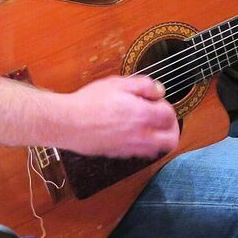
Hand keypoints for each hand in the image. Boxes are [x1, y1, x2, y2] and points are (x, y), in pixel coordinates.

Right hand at [62, 75, 179, 157]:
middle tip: (163, 119)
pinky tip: (132, 133)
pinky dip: (142, 145)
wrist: (66, 123)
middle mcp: (140, 135)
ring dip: (158, 138)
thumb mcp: (119, 83)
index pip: (170, 116)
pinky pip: (139, 154)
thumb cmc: (90, 101)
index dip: (166, 106)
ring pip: (156, 150)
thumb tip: (159, 92)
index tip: (157, 101)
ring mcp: (129, 148)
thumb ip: (144, 85)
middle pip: (171, 141)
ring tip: (148, 126)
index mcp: (143, 115)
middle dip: (172, 129)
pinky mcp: (118, 155)